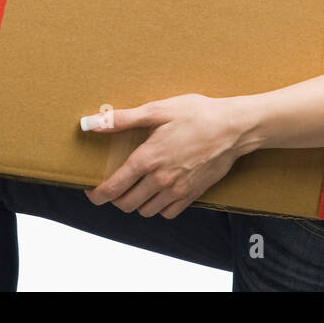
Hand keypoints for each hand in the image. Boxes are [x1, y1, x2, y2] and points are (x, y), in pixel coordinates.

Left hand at [83, 93, 254, 218]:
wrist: (233, 128)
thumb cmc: (196, 114)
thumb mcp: (157, 110)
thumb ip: (121, 119)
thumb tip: (90, 122)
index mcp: (147, 159)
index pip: (113, 188)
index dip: (97, 194)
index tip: (91, 191)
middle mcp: (160, 180)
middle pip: (126, 203)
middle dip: (115, 198)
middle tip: (113, 186)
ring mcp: (178, 190)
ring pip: (146, 211)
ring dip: (136, 202)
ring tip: (136, 187)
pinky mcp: (193, 194)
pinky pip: (168, 213)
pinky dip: (159, 207)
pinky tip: (159, 192)